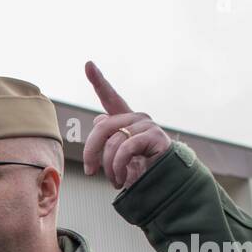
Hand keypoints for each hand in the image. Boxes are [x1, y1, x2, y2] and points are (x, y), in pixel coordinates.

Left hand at [82, 61, 171, 189]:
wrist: (164, 187)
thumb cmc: (140, 172)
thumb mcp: (118, 156)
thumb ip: (109, 137)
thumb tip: (98, 119)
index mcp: (125, 120)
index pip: (110, 98)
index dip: (98, 81)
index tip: (88, 64)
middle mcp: (137, 118)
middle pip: (101, 128)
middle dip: (91, 152)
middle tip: (90, 172)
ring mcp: (147, 125)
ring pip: (112, 143)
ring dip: (109, 168)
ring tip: (115, 181)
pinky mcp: (154, 136)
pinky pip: (125, 149)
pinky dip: (118, 168)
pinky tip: (122, 180)